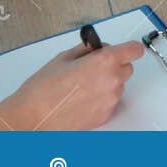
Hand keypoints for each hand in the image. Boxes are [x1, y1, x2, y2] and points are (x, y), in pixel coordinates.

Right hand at [0, 40, 145, 130]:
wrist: (32, 118)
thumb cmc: (42, 89)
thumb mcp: (64, 58)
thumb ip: (87, 50)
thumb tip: (96, 48)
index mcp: (105, 62)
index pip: (134, 50)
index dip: (128, 49)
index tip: (124, 50)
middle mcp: (112, 81)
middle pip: (127, 68)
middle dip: (114, 66)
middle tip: (93, 69)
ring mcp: (110, 100)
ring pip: (118, 86)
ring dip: (107, 84)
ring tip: (81, 88)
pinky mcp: (105, 115)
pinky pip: (110, 102)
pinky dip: (101, 99)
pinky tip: (81, 100)